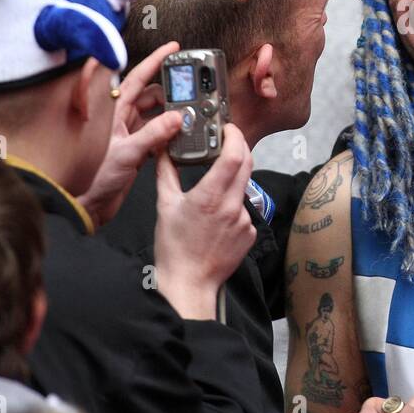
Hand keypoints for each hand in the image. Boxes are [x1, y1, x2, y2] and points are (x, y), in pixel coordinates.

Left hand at [77, 41, 181, 227]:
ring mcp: (129, 132)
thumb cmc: (93, 178)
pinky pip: (158, 131)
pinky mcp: (136, 147)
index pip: (138, 76)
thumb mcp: (127, 153)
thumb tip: (177, 118)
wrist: (88, 205)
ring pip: (157, 113)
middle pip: (152, 94)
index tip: (174, 48)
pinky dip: (170, 132)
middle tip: (191, 93)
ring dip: (172, 114)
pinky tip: (179, 137)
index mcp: (113, 110)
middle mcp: (121, 117)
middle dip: (172, 92)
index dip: (156, 60)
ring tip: (189, 116)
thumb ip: (154, 134)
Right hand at [154, 122, 257, 319]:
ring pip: (243, 189)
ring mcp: (244, 220)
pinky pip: (243, 211)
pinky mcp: (250, 233)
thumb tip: (163, 152)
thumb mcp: (165, 206)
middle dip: (239, 150)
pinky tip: (216, 222)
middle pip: (246, 165)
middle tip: (227, 144)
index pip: (235, 156)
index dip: (235, 137)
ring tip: (210, 197)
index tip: (229, 129)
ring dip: (231, 183)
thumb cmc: (174, 248)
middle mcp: (231, 206)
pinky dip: (232, 208)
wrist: (189, 283)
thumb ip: (166, 174)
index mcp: (210, 197)